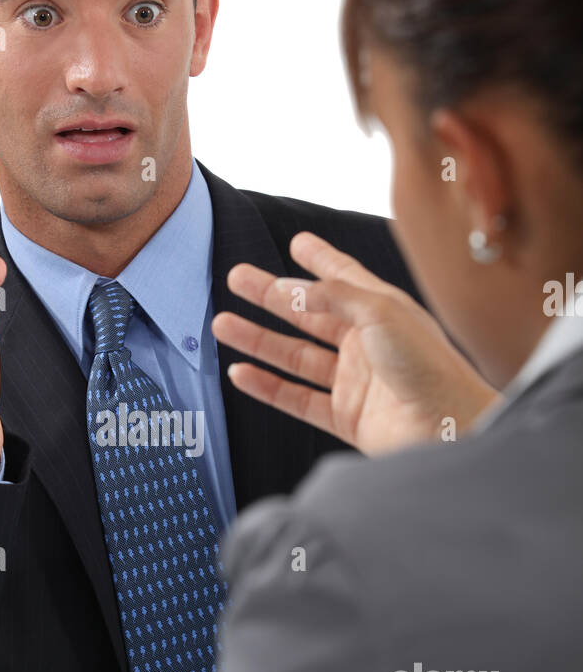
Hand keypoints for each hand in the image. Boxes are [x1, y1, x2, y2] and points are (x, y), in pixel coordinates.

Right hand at [212, 231, 498, 454]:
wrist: (447, 428)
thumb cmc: (430, 367)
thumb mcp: (382, 313)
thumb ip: (335, 296)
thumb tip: (295, 288)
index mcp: (382, 311)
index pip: (344, 277)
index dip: (320, 259)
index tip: (297, 243)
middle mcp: (366, 344)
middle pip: (309, 315)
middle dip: (271, 296)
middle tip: (238, 279)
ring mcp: (354, 382)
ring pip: (295, 356)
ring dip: (258, 340)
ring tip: (223, 324)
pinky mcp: (345, 417)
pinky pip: (296, 398)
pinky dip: (266, 386)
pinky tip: (242, 373)